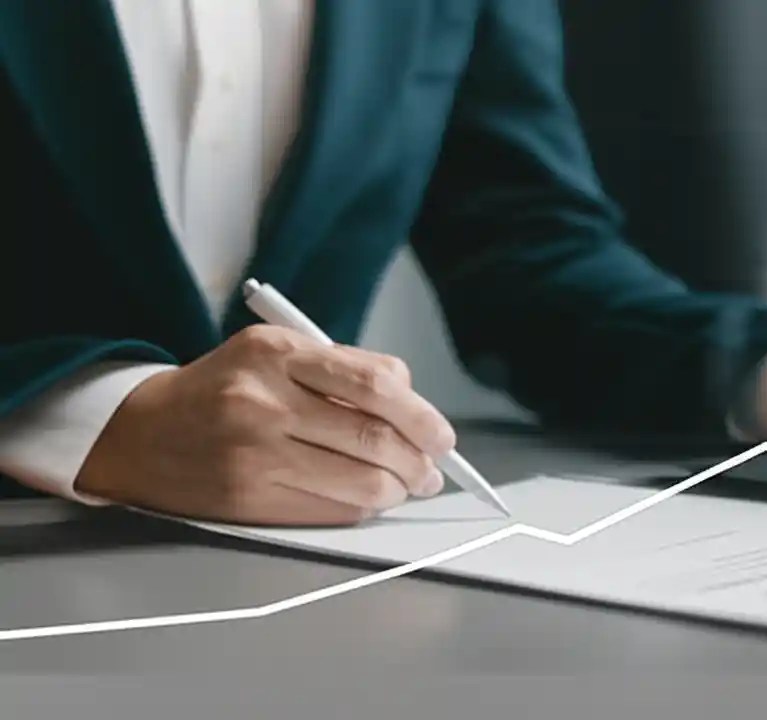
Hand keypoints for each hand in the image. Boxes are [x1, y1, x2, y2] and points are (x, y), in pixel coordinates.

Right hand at [76, 326, 454, 524]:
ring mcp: (254, 452)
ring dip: (397, 489)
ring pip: (361, 481)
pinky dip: (363, 508)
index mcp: (277, 352)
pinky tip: (366, 499)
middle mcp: (264, 399)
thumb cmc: (224, 390)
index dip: (422, 415)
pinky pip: (331, 510)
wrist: (142, 433)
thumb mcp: (275, 355)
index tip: (440, 435)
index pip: (377, 383)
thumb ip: (343, 371)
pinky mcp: (247, 498)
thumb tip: (416, 410)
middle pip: (375, 436)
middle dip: (420, 460)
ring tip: (405, 487)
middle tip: (432, 470)